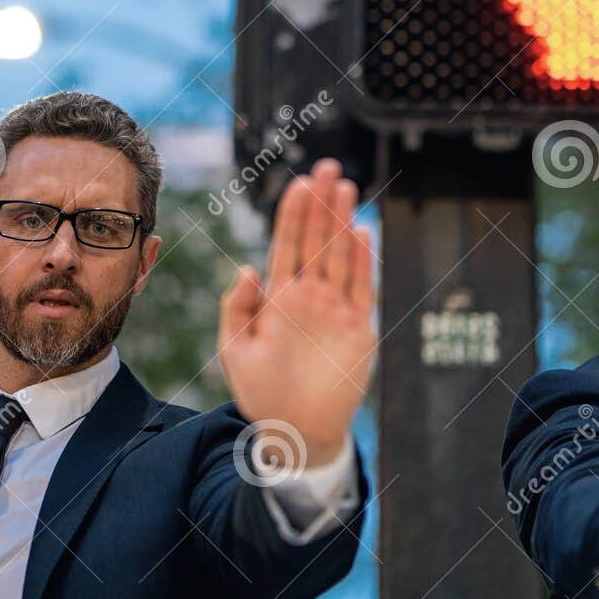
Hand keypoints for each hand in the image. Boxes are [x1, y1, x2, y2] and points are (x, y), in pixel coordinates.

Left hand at [218, 159, 375, 468]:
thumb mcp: (235, 351)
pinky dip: (363, 262)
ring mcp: (335, 310)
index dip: (293, 214)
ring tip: (346, 187)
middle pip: (317, 241)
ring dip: (343, 222)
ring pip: (340, 256)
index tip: (298, 183)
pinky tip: (362, 233)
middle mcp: (309, 297)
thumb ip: (236, 308)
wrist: (296, 430)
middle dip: (321, 204)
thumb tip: (247, 267)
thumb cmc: (262, 393)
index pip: (287, 245)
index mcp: (278, 298)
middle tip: (328, 167)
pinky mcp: (358, 329)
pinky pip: (361, 289)